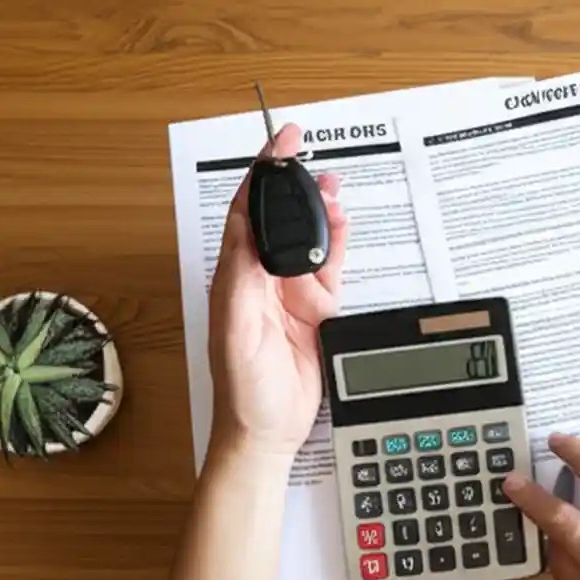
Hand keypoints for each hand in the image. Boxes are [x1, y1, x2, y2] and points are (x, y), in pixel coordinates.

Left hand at [207, 123, 348, 459]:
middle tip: (310, 155)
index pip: (248, 212)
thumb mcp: (235, 331)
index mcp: (235, 277)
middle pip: (280, 218)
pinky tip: (344, 225)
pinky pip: (329, 268)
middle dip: (294, 183)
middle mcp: (261, 280)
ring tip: (334, 185)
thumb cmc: (243, 391)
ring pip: (308, 238)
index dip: (262, 174)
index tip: (280, 146)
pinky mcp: (316, 310)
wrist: (269, 433)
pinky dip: (339, 244)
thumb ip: (242, 281)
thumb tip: (246, 233)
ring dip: (321, 210)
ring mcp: (290, 294)